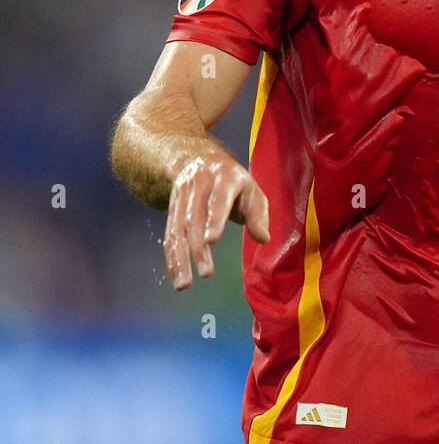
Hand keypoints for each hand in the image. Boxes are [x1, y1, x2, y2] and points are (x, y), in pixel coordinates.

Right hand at [163, 154, 269, 289]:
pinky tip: (177, 276)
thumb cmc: (234, 182)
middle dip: (198, 246)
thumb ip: (258, 214)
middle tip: (206, 272)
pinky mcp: (172, 209)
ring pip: (177, 229)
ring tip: (184, 284)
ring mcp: (182, 196)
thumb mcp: (252, 190)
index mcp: (224, 176)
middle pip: (194, 217)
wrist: (197, 159)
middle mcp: (198, 184)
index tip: (211, 240)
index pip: (219, 198)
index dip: (214, 218)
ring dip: (179, 258)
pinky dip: (172, 257)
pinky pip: (169, 234)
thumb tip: (263, 238)